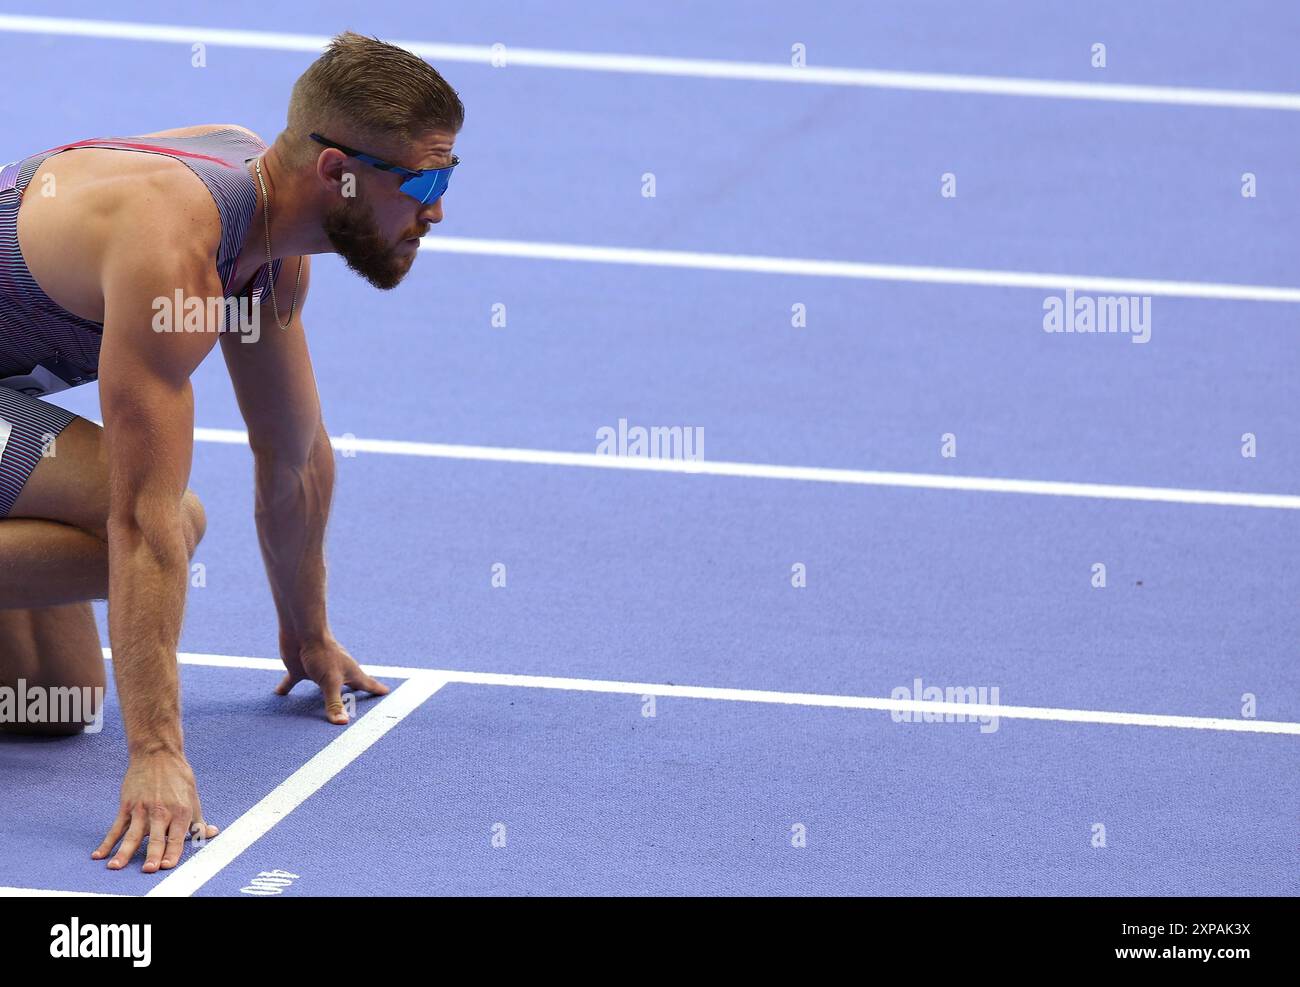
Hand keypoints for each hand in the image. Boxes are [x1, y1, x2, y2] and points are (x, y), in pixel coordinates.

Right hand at [93, 750, 218, 871]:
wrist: (157, 754)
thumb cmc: (178, 777)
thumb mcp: (192, 797)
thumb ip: (198, 820)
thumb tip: (212, 834)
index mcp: (180, 811)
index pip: (176, 837)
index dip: (172, 853)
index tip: (167, 867)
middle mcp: (161, 811)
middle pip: (156, 838)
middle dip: (153, 855)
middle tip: (148, 870)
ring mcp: (142, 809)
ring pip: (132, 835)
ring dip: (123, 852)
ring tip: (115, 867)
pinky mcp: (127, 805)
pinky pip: (116, 827)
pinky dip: (107, 842)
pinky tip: (99, 855)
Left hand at [276, 632, 389, 723]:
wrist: (301, 632)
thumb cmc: (322, 653)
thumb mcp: (330, 682)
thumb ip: (334, 703)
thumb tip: (342, 723)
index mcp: (349, 672)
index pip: (367, 684)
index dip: (376, 689)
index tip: (386, 692)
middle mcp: (336, 672)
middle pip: (348, 685)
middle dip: (355, 693)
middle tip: (362, 700)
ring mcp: (319, 671)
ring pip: (323, 686)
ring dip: (324, 696)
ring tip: (325, 705)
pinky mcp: (301, 669)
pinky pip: (294, 681)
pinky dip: (287, 687)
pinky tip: (280, 693)